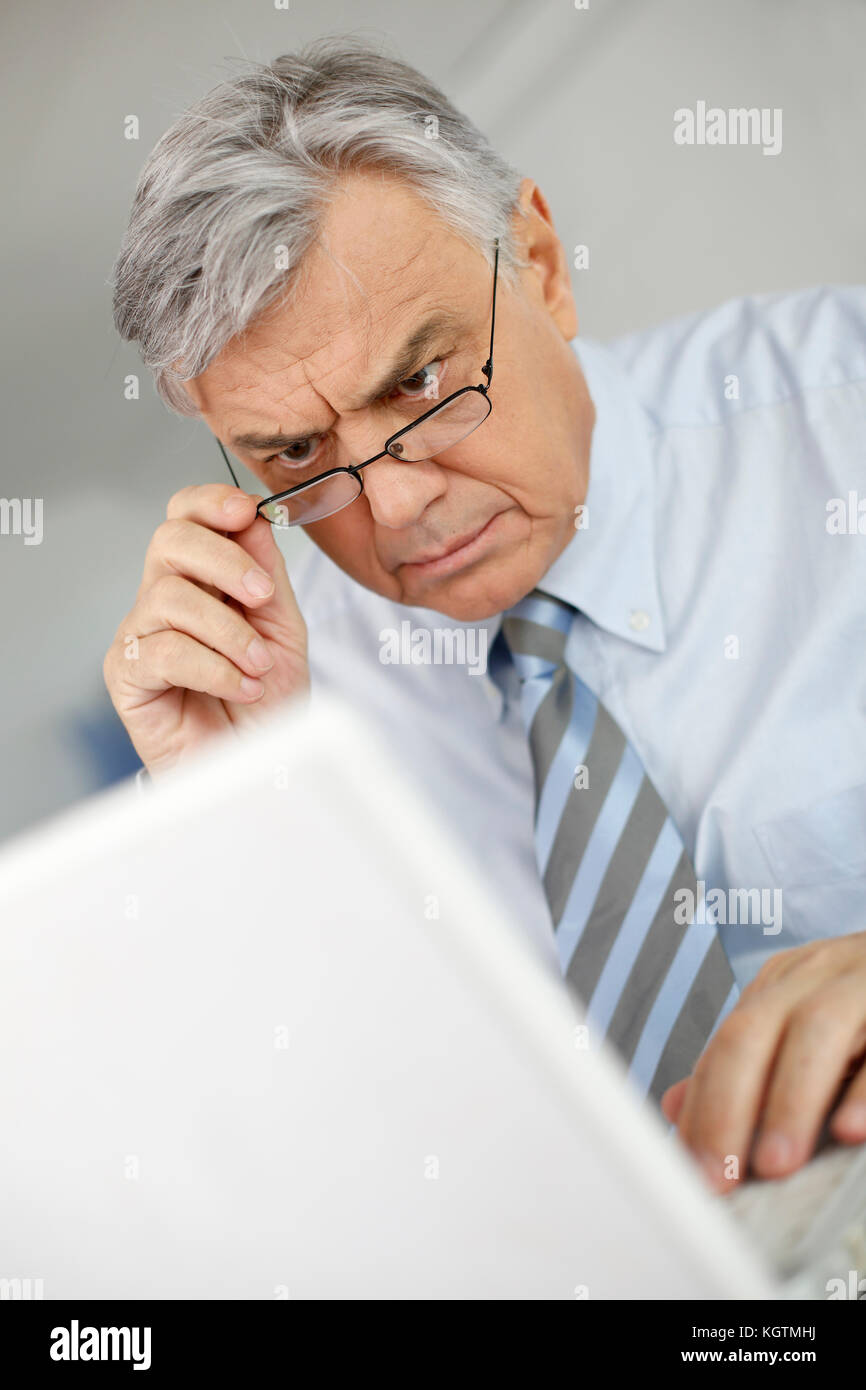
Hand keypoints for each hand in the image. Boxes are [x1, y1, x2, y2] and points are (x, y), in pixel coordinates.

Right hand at [104, 484, 308, 775]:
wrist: (260, 766)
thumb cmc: (267, 701)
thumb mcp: (283, 628)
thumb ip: (267, 572)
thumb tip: (254, 517)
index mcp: (200, 579)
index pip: (186, 517)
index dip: (210, 503)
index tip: (246, 511)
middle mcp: (163, 599)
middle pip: (169, 540)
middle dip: (223, 559)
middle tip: (262, 595)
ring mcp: (141, 635)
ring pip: (169, 597)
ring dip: (228, 631)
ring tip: (259, 666)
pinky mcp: (128, 676)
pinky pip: (163, 650)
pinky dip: (214, 667)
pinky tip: (241, 687)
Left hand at [661, 932, 865, 1191]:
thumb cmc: (865, 1006)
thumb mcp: (804, 1027)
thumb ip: (747, 1067)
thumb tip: (675, 1109)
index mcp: (780, 987)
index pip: (723, 1048)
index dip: (701, 1111)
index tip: (693, 1171)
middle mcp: (813, 977)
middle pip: (752, 1032)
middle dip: (726, 1109)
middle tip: (720, 1177)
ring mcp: (861, 985)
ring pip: (816, 1029)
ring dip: (789, 1101)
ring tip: (775, 1165)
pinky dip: (865, 1091)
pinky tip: (849, 1130)